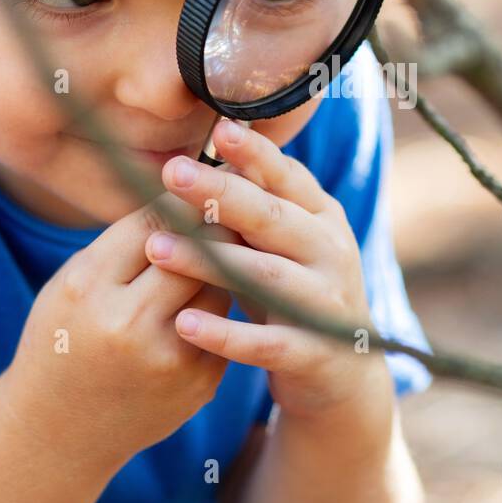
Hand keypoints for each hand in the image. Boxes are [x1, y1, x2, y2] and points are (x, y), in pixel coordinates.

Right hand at [5, 189, 241, 468]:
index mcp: (89, 288)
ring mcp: (170, 358)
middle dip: (216, 220)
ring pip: (219, 284)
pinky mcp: (200, 382)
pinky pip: (225, 323)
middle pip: (196, 250)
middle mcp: (129, 324)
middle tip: (233, 198)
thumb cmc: (63, 340)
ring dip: (225, 261)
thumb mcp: (72, 283)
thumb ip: (122, 242)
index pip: (154, 222)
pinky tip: (216, 293)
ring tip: (225, 244)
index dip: (184, 195)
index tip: (202, 177)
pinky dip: (221, 304)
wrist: (60, 432)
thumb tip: (185, 192)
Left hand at [145, 118, 393, 422]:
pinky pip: (266, 342)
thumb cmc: (295, 292)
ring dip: (210, 261)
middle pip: (272, 217)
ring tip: (158, 249)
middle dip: (221, 194)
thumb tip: (200, 157)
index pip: (287, 176)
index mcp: (322, 217)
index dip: (255, 153)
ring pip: (265, 275)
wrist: (344, 372)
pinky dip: (225, 333)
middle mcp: (331, 252)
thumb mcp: (281, 244)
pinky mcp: (314, 352)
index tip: (218, 130)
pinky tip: (183, 323)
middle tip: (171, 174)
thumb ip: (252, 207)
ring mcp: (326, 303)